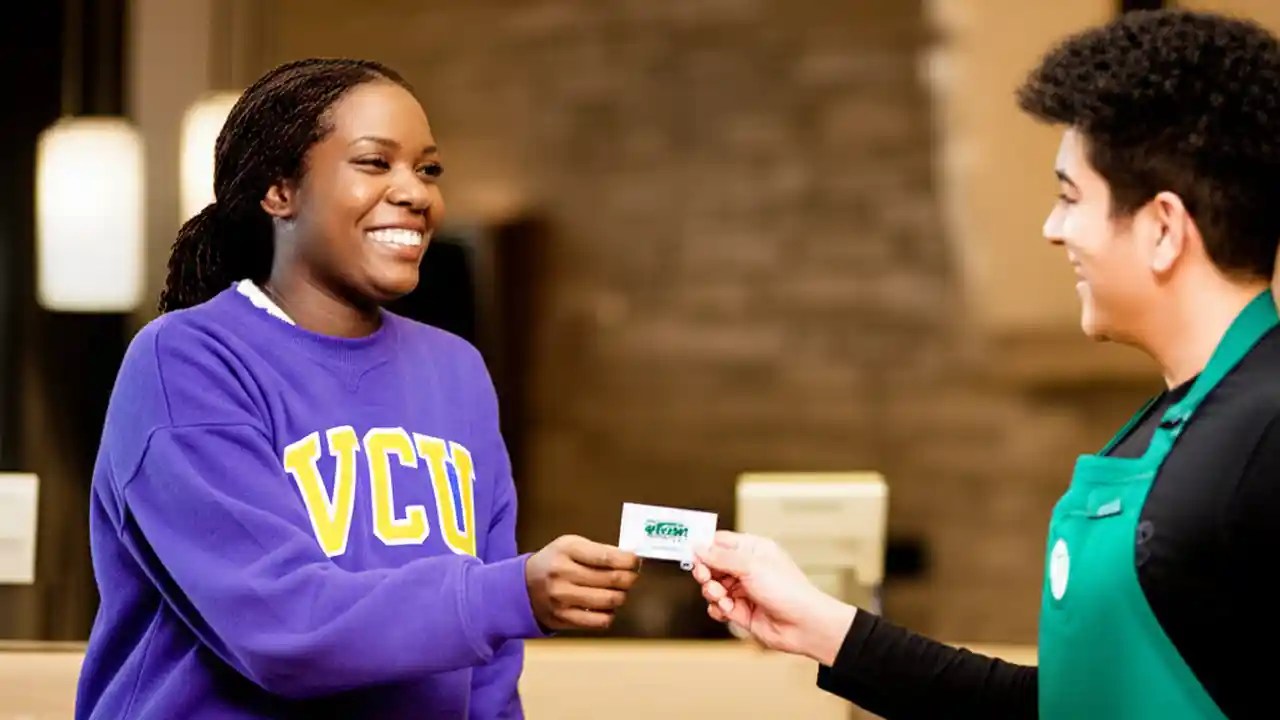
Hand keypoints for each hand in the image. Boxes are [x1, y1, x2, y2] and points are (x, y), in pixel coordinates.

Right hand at [525, 535, 640, 630]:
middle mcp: (563, 573)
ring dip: (621, 596)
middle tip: (632, 578)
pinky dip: (609, 614)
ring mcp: (562, 597)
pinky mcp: (563, 618)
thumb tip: (630, 561)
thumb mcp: (570, 546)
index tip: (636, 562)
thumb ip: (598, 551)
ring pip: (608, 601)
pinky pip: (599, 621)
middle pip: (611, 579)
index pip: (606, 556)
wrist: (523, 586)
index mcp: (567, 550)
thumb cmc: (554, 562)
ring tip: (619, 592)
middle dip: (629, 579)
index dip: (627, 561)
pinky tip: (606, 607)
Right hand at [691, 531, 855, 665]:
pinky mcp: (741, 611)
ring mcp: (743, 590)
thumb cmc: (788, 590)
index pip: (719, 542)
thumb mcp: (751, 566)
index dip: (703, 547)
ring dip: (712, 592)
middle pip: (711, 565)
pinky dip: (718, 609)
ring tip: (723, 597)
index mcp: (752, 550)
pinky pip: (717, 607)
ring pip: (712, 587)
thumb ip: (721, 557)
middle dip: (705, 572)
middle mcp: (746, 569)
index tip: (689, 551)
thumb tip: (699, 547)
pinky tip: (728, 610)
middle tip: (706, 578)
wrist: (803, 624)